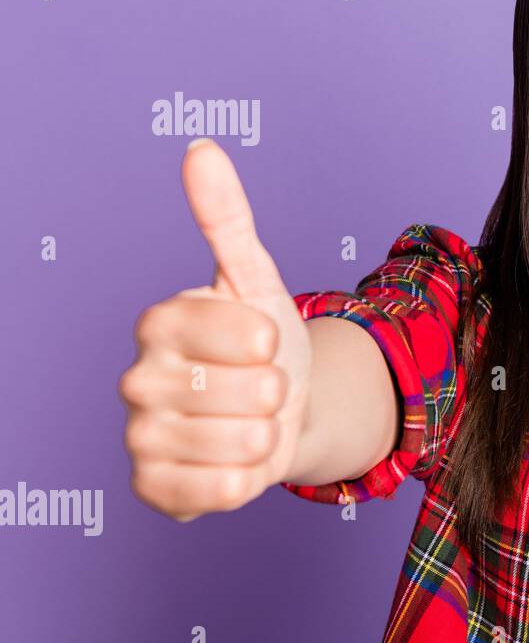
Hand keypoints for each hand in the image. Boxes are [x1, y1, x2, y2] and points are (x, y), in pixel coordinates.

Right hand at [118, 138, 312, 520]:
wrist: (276, 413)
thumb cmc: (263, 345)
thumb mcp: (255, 279)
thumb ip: (226, 218)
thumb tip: (201, 149)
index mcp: (159, 321)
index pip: (246, 334)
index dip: (272, 342)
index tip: (263, 341)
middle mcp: (137, 378)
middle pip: (250, 393)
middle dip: (277, 392)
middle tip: (260, 386)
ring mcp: (140, 436)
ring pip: (241, 443)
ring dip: (267, 435)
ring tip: (252, 422)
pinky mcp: (152, 488)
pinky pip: (219, 492)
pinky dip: (246, 479)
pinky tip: (237, 461)